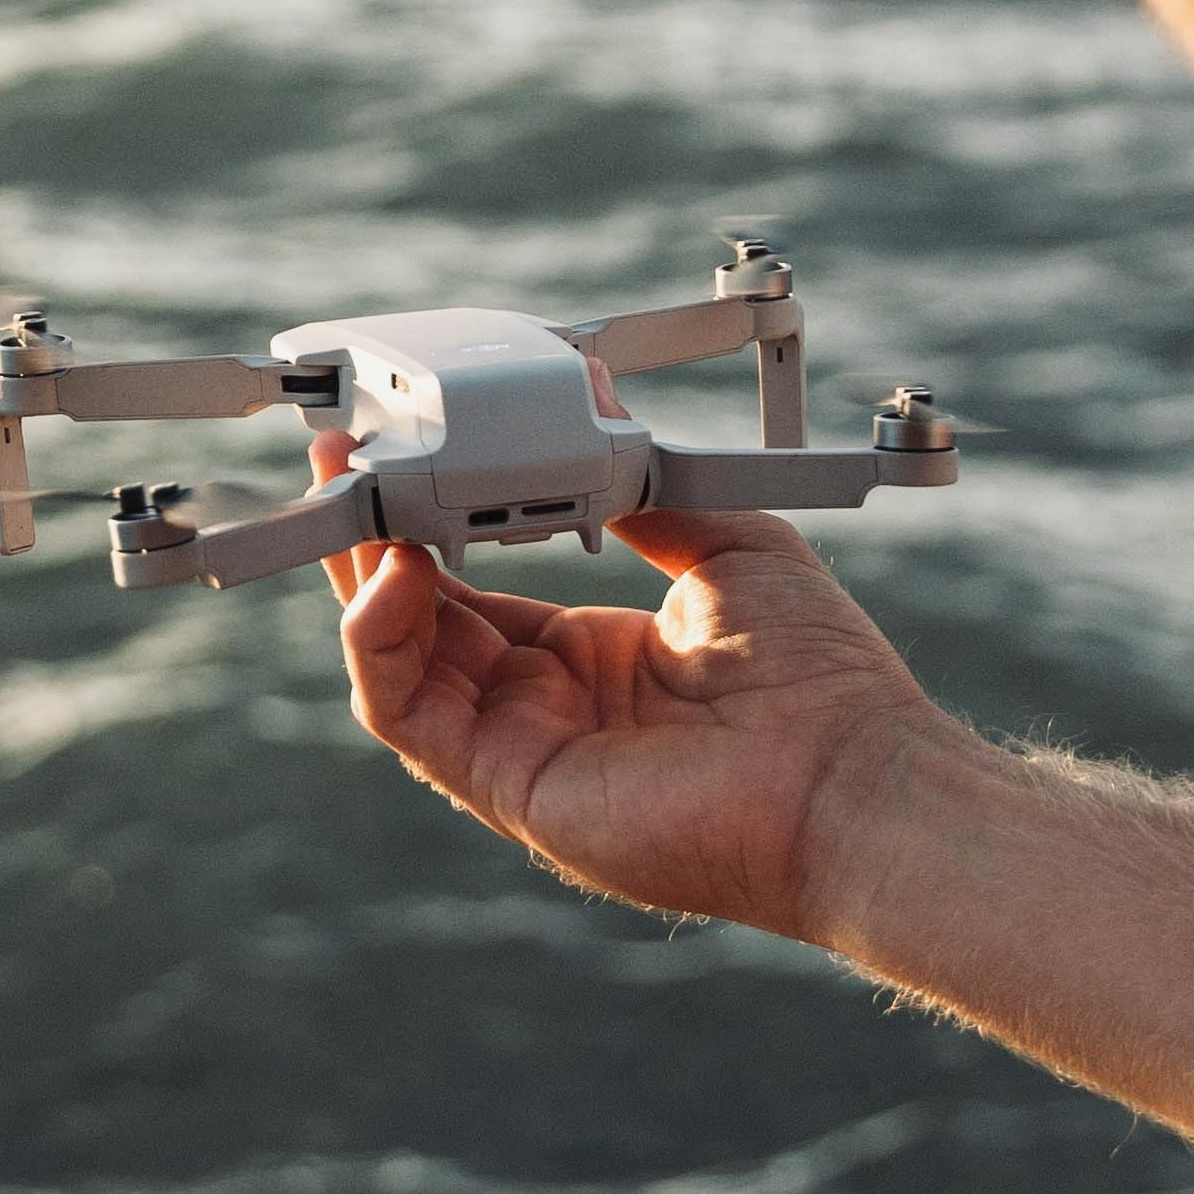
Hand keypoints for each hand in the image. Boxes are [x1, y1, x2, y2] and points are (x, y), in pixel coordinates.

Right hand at [327, 473, 952, 951]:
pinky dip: (378, 643)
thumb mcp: (727, 544)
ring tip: (351, 500)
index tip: (404, 455)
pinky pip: (408, 715)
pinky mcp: (510, 788)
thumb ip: (642, 484)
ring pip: (397, 667)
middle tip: (341, 462)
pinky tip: (392, 572)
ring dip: (359, 583)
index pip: (476, 590)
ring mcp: (522, 752)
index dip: (430, 524)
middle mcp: (547, 707)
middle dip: (372, 540)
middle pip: (420, 624)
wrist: (853, 779)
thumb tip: (588, 405)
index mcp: (594, 657)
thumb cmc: (820, 680)